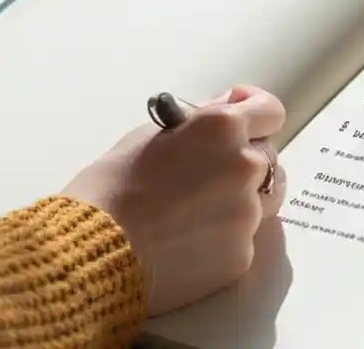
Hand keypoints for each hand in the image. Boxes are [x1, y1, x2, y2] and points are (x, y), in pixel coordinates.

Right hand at [62, 86, 287, 315]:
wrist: (94, 252)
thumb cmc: (110, 186)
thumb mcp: (147, 137)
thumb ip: (196, 121)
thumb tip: (225, 107)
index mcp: (222, 129)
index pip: (268, 111)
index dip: (255, 111)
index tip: (239, 113)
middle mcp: (245, 167)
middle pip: (267, 156)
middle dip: (244, 157)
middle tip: (209, 169)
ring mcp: (248, 215)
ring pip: (265, 198)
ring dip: (244, 195)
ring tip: (201, 207)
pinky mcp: (242, 255)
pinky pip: (244, 236)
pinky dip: (225, 234)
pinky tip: (189, 240)